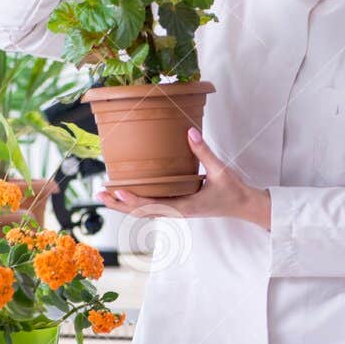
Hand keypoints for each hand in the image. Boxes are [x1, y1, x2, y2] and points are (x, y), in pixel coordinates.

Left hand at [97, 128, 271, 228]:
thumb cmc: (234, 190)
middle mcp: (177, 211)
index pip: (154, 206)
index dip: (134, 199)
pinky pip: (153, 207)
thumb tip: (190, 131)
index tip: (118, 191)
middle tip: (100, 193)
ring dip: (124, 204)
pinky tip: (127, 193)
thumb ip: (204, 151)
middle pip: (142, 212)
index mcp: (186, 207)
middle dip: (120, 204)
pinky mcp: (178, 206)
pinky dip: (137, 201)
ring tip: (106, 194)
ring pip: (145, 211)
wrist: (245, 206)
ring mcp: (177, 210)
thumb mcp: (220, 170)